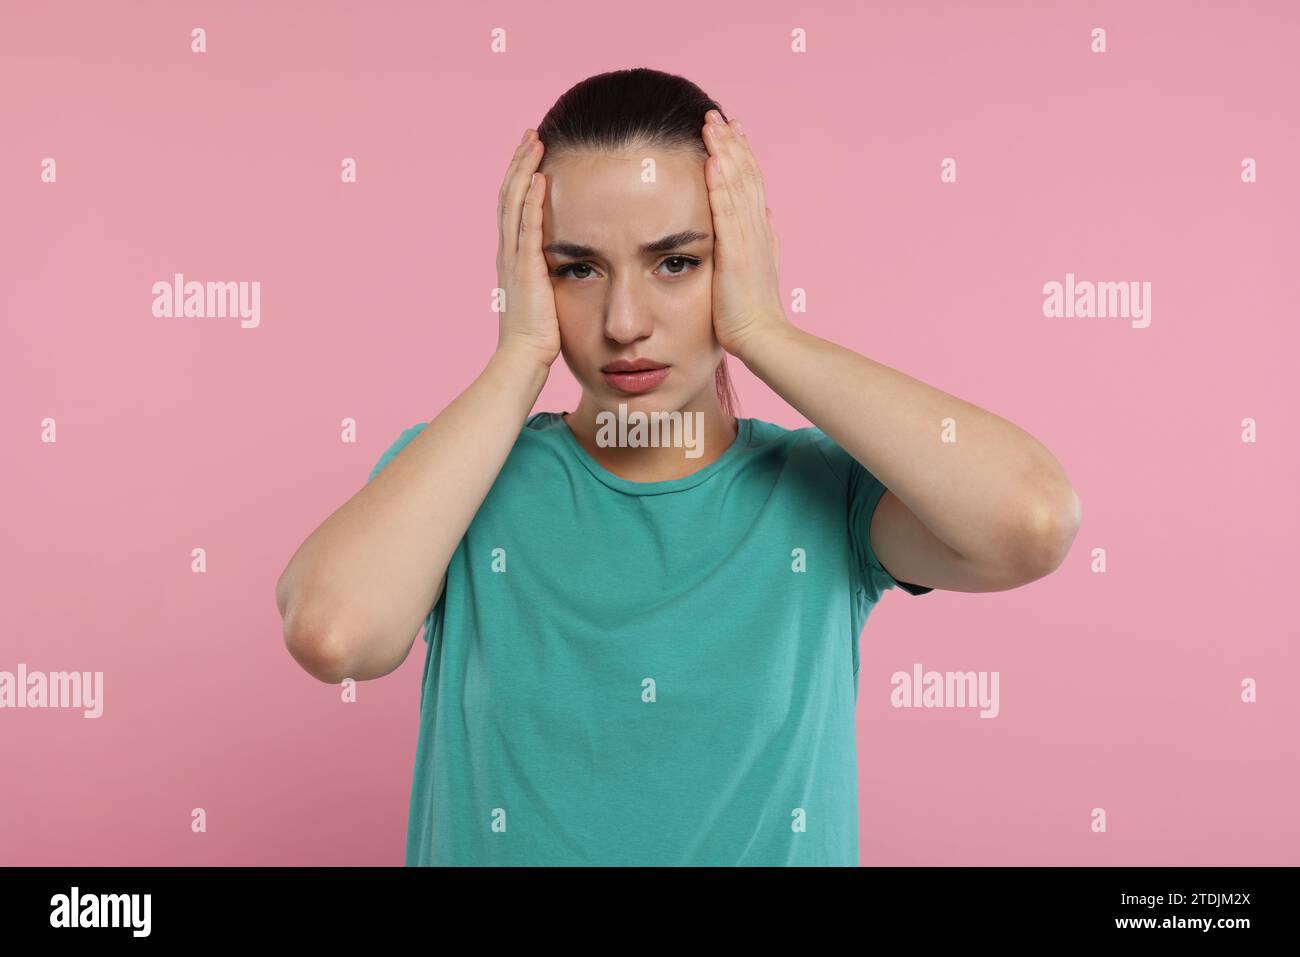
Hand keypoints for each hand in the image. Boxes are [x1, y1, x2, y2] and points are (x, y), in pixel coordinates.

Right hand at [495, 128, 560, 367]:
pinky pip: (527, 227)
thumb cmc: (539, 338)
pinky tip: (538, 177)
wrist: (522, 360)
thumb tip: (572, 267)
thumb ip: (552, 278)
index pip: (514, 207)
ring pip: (514, 203)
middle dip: (520, 162)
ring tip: (534, 141)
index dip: (520, 177)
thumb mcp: (547, 299)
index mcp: (513, 258)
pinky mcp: (525, 269)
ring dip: (523, 169)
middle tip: (532, 133)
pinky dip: (530, 200)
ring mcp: (513, 259)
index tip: (532, 153)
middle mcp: (508, 253)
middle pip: (509, 195)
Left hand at [702, 111, 790, 361]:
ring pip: (737, 185)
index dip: (741, 154)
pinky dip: (719, 186)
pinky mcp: (735, 252)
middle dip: (730, 143)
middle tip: (715, 115)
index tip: (730, 129)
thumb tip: (766, 213)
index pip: (751, 182)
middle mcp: (757, 227)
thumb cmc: (753, 310)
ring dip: (723, 154)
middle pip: (746, 175)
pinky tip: (710, 163)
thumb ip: (763, 237)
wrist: (762, 336)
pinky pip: (726, 212)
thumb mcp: (759, 266)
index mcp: (760, 230)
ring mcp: (748, 238)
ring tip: (710, 126)